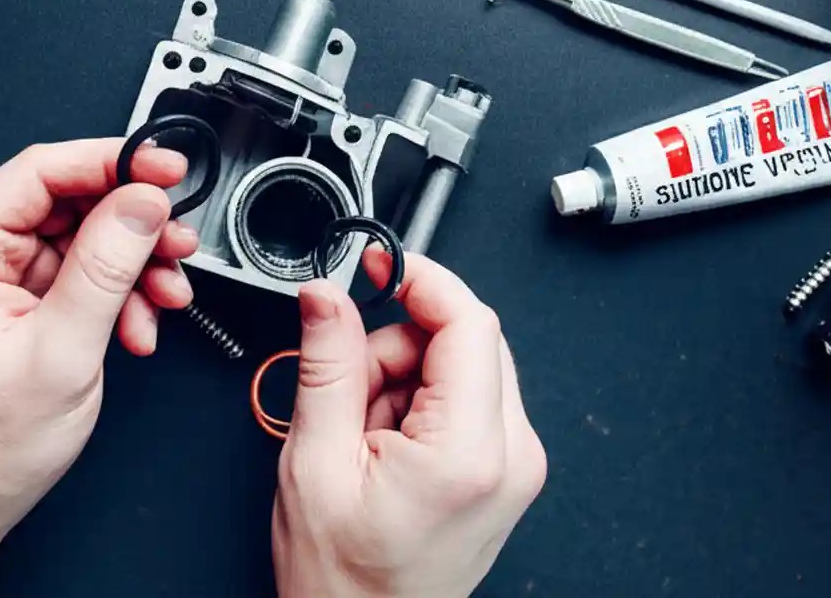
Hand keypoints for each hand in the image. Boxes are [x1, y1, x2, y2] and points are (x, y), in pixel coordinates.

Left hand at [0, 139, 197, 595]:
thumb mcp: (61, 352)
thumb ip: (105, 269)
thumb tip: (141, 202)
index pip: (39, 173)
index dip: (110, 162)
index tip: (165, 169)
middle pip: (67, 203)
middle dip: (132, 225)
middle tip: (178, 242)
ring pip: (82, 239)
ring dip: (134, 266)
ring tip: (166, 296)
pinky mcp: (18, 303)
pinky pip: (80, 275)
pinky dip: (119, 296)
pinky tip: (138, 326)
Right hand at [271, 249, 546, 597]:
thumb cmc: (344, 581)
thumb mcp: (315, 461)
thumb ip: (326, 363)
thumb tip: (326, 294)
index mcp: (469, 453)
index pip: (469, 321)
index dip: (421, 277)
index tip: (377, 265)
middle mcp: (511, 455)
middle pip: (468, 338)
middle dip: (401, 341)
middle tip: (351, 383)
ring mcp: (515, 464)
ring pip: (464, 364)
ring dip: (406, 374)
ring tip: (364, 433)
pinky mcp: (506, 469)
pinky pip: (467, 397)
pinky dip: (420, 401)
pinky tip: (386, 443)